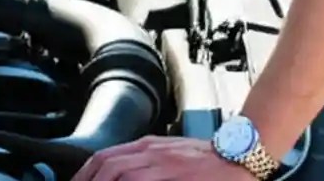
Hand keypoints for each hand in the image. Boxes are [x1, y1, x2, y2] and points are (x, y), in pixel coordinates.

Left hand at [70, 136, 253, 180]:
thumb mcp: (169, 155)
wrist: (238, 156)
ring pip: (120, 174)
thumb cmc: (206, 160)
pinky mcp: (173, 176)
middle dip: (88, 180)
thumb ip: (145, 162)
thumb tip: (122, 174)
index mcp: (147, 146)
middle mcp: (150, 152)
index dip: (86, 173)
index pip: (105, 157)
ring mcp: (161, 165)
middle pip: (106, 165)